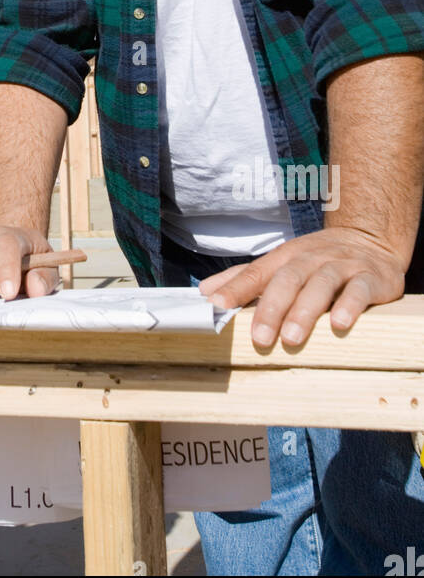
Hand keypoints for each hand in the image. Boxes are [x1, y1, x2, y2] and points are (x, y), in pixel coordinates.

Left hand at [198, 226, 406, 346]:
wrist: (370, 239)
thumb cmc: (317, 260)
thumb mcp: (282, 263)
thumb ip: (246, 278)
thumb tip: (206, 291)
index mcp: (287, 256)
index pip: (257, 271)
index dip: (236, 287)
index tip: (216, 305)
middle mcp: (311, 258)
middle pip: (288, 279)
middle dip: (271, 308)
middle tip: (259, 338)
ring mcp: (342, 265)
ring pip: (321, 284)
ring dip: (305, 311)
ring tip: (292, 338)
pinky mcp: (371, 277)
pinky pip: (360, 289)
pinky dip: (349, 305)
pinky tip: (339, 323)